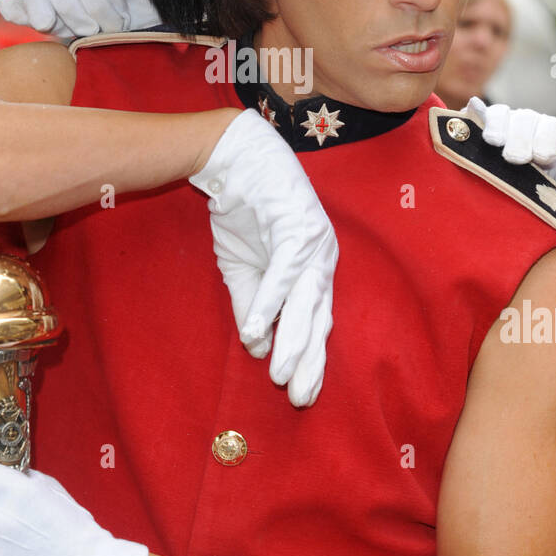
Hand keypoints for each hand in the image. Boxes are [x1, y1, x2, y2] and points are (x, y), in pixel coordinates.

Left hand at [0, 0, 160, 40]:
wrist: (146, 17)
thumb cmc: (101, 22)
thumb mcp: (65, 25)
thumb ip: (34, 16)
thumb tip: (1, 4)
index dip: (34, 2)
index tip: (47, 25)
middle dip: (67, 10)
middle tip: (88, 32)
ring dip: (95, 9)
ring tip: (110, 27)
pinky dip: (113, 0)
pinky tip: (124, 13)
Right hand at [190, 109, 337, 407]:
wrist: (233, 158)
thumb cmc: (243, 212)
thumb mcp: (242, 269)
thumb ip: (253, 306)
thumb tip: (257, 347)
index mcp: (314, 269)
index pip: (317, 321)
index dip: (310, 357)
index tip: (301, 393)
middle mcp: (322, 258)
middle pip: (318, 317)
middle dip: (309, 359)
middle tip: (299, 398)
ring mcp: (314, 241)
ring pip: (304, 300)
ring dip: (291, 338)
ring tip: (280, 374)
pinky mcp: (297, 226)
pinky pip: (283, 272)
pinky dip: (269, 302)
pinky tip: (255, 331)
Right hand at [462, 96, 555, 194]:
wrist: (509, 191)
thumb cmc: (535, 188)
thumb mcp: (554, 189)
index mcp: (549, 135)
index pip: (552, 130)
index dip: (546, 141)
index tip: (542, 158)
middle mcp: (527, 123)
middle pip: (526, 120)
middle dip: (521, 139)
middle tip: (515, 158)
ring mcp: (502, 121)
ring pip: (501, 113)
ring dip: (497, 127)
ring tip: (493, 142)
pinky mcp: (477, 123)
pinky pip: (476, 114)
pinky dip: (473, 113)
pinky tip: (469, 112)